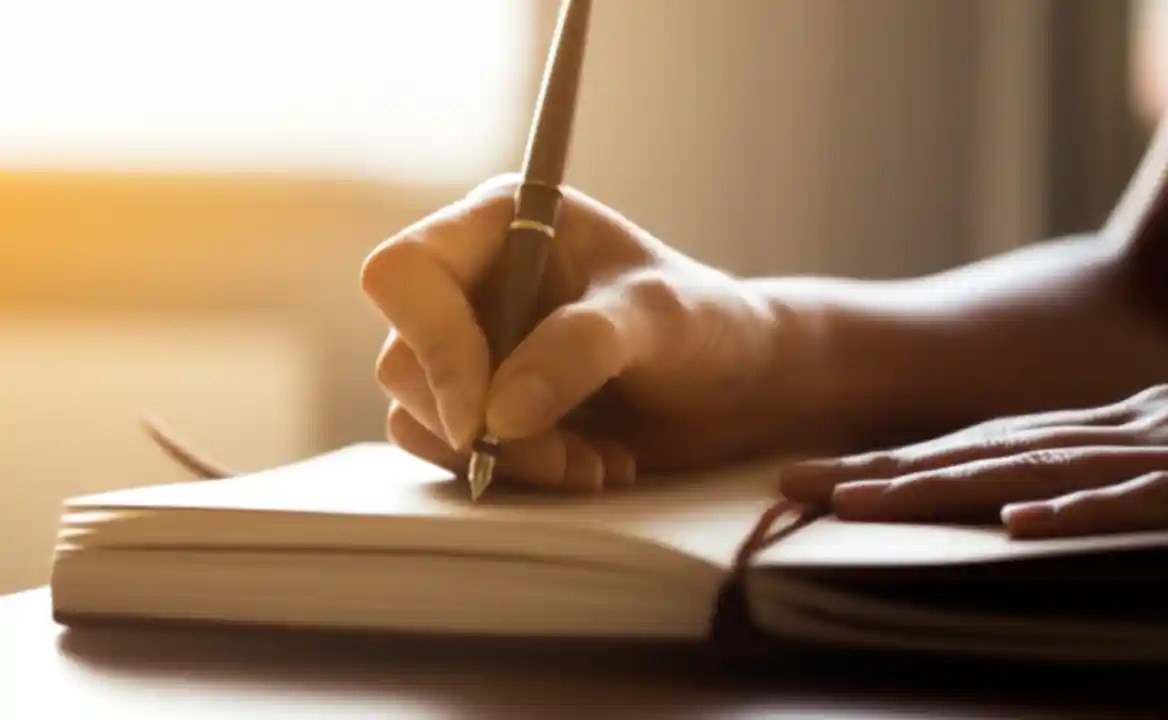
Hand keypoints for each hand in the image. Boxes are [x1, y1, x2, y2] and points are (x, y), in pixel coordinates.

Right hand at [361, 177, 784, 490]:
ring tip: (592, 465)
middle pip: (405, 359)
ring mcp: (474, 345)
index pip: (405, 274)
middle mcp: (473, 281)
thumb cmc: (707, 323)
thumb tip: (494, 414)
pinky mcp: (487, 403)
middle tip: (567, 456)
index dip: (432, 347)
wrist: (737, 382)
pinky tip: (590, 468)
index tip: (482, 419)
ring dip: (506, 460)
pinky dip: (517, 474)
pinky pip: (455, 452)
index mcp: (500, 223)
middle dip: (483, 426)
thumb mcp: (658, 320)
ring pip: (423, 416)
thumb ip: (579, 349)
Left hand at [781, 374, 1167, 537]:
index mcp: (1106, 427)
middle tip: (796, 485)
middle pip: (984, 449)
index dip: (901, 461)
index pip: (983, 443)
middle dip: (888, 469)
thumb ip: (1110, 465)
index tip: (823, 481)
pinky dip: (1084, 511)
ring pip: (1040, 468)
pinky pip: (1148, 500)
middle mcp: (1121, 429)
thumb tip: (1034, 493)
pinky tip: (1022, 528)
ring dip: (947, 487)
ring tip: (865, 504)